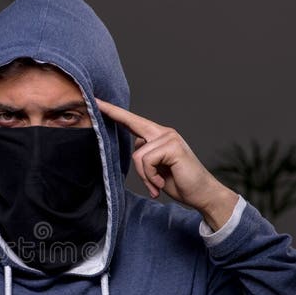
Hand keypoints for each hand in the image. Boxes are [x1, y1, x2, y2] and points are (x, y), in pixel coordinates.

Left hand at [96, 99, 237, 230]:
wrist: (201, 193)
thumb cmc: (179, 182)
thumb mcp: (156, 169)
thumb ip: (146, 157)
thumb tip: (137, 150)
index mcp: (158, 136)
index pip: (133, 122)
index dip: (115, 112)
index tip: (97, 102)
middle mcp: (164, 132)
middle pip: (132, 122)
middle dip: (112, 113)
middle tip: (94, 100)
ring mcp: (169, 137)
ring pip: (138, 155)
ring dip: (145, 176)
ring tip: (156, 184)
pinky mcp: (172, 146)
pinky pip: (146, 162)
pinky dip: (151, 177)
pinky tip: (161, 184)